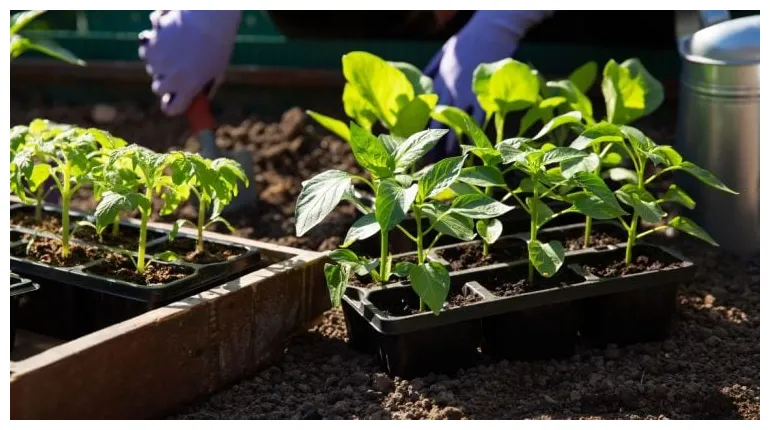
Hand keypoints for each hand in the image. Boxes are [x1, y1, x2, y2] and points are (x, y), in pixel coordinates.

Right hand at [138, 10, 240, 115]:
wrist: (209, 17)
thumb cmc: (218, 44)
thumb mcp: (217, 70)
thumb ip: (207, 87)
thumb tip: (200, 98)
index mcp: (188, 88)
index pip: (171, 108)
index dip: (172, 105)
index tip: (174, 101)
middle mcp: (170, 77)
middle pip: (158, 88)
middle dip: (166, 81)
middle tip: (177, 70)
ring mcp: (158, 60)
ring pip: (151, 66)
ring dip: (159, 60)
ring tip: (175, 48)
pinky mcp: (151, 41)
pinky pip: (146, 47)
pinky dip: (153, 42)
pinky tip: (166, 35)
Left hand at [425, 10, 552, 155]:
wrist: (490, 31)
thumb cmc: (466, 41)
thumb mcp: (443, 53)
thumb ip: (431, 70)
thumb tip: (422, 83)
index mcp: (437, 81)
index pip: (424, 111)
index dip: (418, 130)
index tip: (412, 144)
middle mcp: (449, 89)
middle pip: (437, 121)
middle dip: (431, 141)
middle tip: (426, 162)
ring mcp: (466, 92)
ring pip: (456, 124)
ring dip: (452, 143)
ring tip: (448, 159)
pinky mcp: (483, 94)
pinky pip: (478, 118)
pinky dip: (475, 133)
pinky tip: (474, 147)